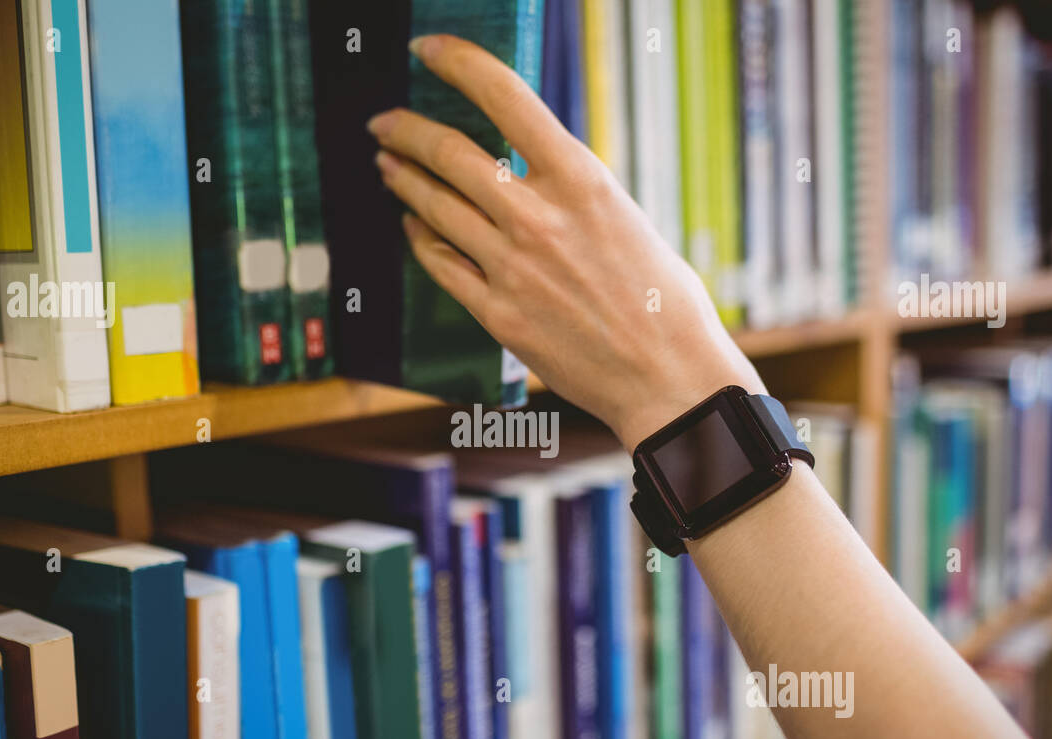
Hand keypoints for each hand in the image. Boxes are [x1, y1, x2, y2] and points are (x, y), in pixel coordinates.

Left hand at [368, 34, 763, 449]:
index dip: (456, 63)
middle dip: (406, 130)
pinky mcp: (498, 315)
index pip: (505, 97)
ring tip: (386, 166)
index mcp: (582, 179)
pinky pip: (441, 265)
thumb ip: (570, 191)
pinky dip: (421, 240)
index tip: (427, 49)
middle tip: (384, 122)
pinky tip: (414, 227)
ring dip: (403, 181)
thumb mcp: (625, 218)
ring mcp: (512, 268)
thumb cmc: (664, 299)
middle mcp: (539, 217)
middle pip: (449, 153)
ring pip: (434, 208)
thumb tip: (526, 170)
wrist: (668, 377)